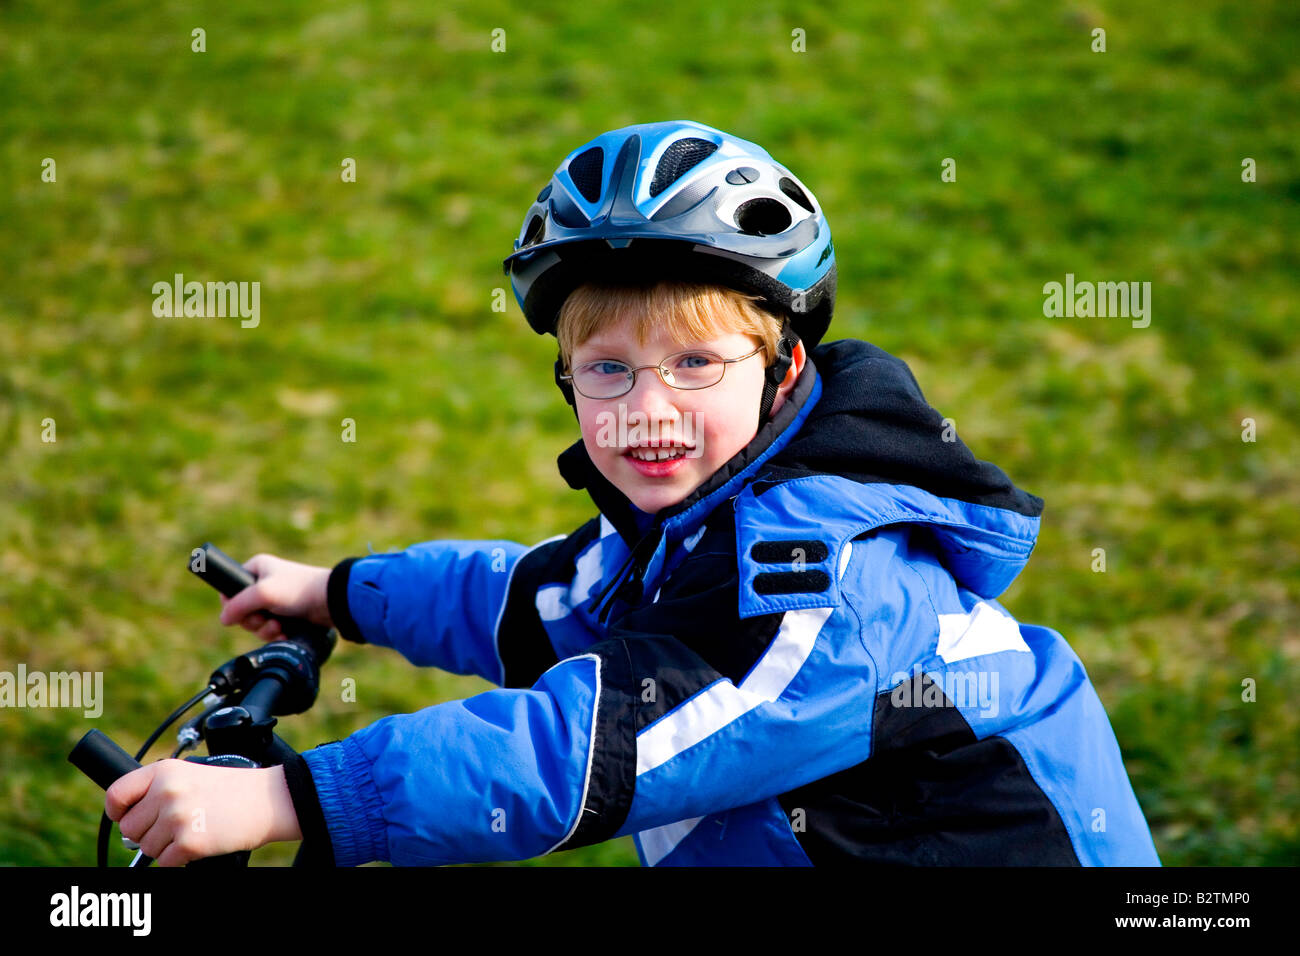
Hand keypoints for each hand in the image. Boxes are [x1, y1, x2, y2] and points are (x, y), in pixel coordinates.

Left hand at [105, 760, 301, 866]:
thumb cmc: (232, 789)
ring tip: (193, 830)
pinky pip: (164, 862)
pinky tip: (198, 843)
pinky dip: (178, 859)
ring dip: (165, 847)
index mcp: (164, 771)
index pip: (116, 794)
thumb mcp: (190, 774)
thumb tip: (126, 822)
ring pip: (147, 848)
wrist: (269, 799)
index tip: (125, 816)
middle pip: (129, 828)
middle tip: (174, 826)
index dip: (117, 811)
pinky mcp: (189, 843)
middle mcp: (167, 792)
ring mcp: (177, 818)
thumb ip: (158, 790)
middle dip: (147, 832)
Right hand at [218, 553, 332, 639]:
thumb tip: (224, 619)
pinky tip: (285, 633)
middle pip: (241, 611)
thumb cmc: (298, 590)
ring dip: (265, 630)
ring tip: (279, 626)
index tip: (241, 612)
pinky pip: (270, 629)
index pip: (230, 589)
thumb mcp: (263, 593)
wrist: (331, 602)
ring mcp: (275, 600)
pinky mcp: (286, 614)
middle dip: (252, 621)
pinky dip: (275, 634)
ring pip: (256, 623)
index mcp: (256, 568)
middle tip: (265, 619)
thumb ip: (238, 605)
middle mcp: (264, 582)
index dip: (232, 605)